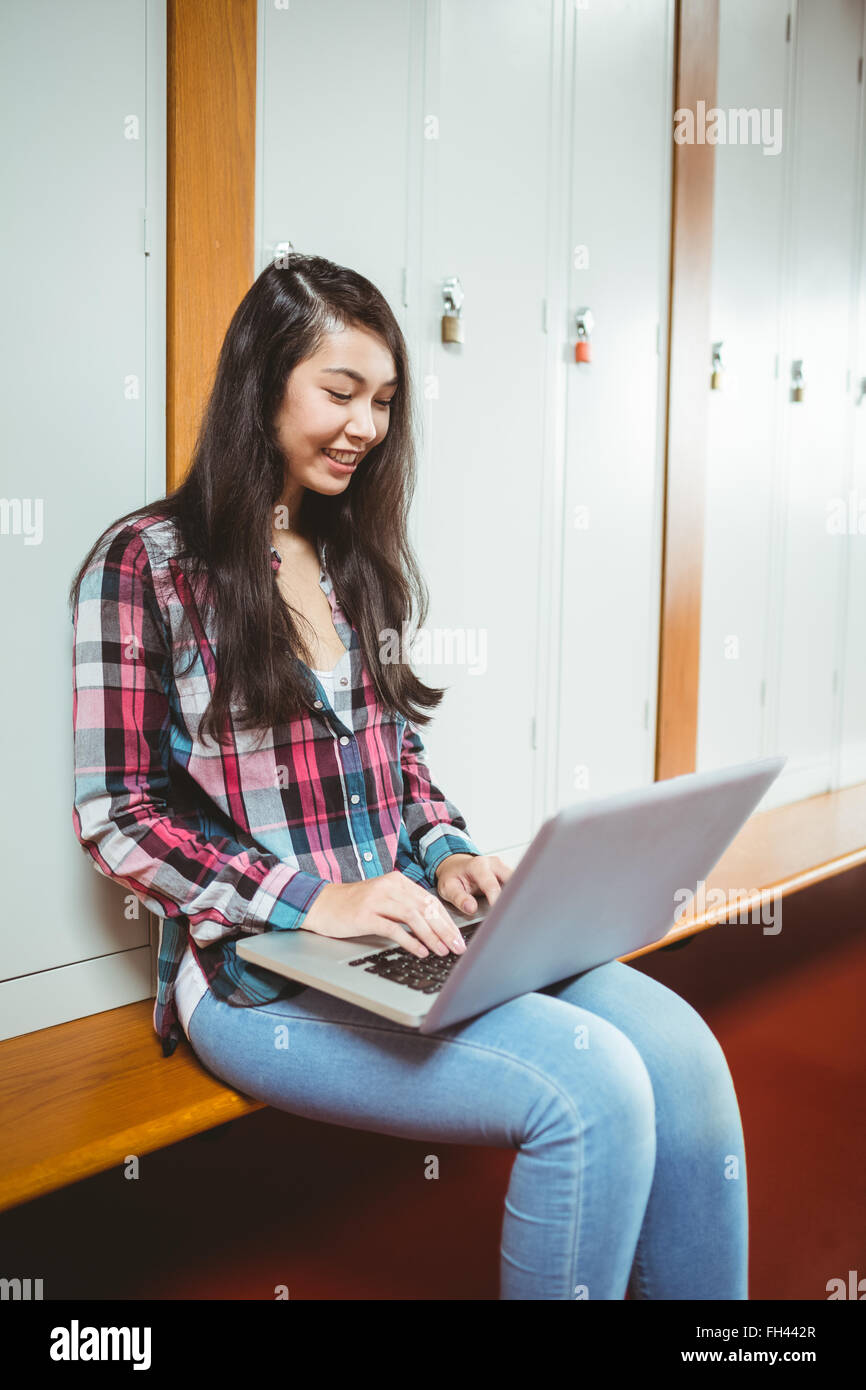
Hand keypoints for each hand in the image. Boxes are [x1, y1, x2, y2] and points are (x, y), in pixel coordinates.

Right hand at [301, 871, 466, 957]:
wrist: (321, 904)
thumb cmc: (353, 905)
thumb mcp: (383, 900)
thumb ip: (405, 907)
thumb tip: (434, 928)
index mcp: (397, 881)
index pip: (430, 901)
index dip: (447, 920)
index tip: (458, 937)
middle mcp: (389, 887)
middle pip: (426, 908)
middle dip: (445, 930)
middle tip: (457, 947)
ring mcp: (377, 900)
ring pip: (413, 917)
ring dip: (431, 936)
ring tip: (442, 951)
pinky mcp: (365, 915)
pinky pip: (393, 928)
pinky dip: (410, 941)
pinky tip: (420, 951)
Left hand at [434, 853, 512, 914]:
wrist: (455, 866)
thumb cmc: (452, 876)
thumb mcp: (448, 888)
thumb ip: (459, 898)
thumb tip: (471, 908)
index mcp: (478, 865)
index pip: (492, 885)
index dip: (496, 900)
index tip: (498, 914)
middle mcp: (493, 863)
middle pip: (511, 881)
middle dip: (512, 898)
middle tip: (510, 916)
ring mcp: (502, 867)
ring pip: (517, 882)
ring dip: (516, 897)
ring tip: (512, 914)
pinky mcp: (507, 873)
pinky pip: (516, 884)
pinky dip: (515, 896)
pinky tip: (511, 907)